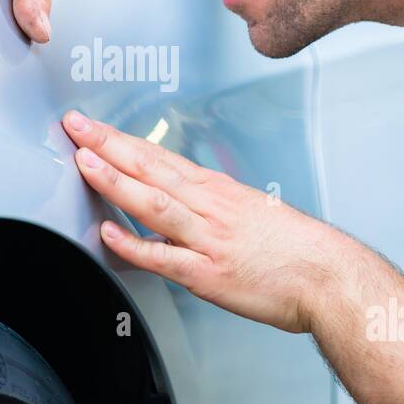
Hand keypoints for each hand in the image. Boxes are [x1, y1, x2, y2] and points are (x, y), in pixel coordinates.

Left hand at [62, 110, 334, 333]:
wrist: (329, 277)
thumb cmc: (297, 250)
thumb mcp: (254, 213)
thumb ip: (215, 209)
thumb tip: (184, 206)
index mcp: (218, 191)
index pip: (159, 157)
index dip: (121, 141)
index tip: (92, 126)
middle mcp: (209, 208)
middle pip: (150, 168)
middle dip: (107, 145)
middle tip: (74, 125)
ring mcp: (207, 239)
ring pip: (152, 203)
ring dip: (114, 181)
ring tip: (82, 162)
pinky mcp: (208, 274)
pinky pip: (164, 257)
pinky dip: (133, 245)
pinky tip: (108, 232)